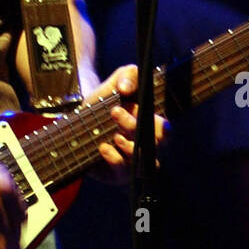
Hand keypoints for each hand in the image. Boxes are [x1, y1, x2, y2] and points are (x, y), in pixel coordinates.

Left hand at [83, 64, 166, 184]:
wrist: (81, 113)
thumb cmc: (109, 96)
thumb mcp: (120, 79)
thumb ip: (128, 76)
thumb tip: (126, 88)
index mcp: (153, 125)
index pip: (167, 131)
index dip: (160, 125)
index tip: (140, 110)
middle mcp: (147, 145)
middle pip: (156, 146)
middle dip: (135, 127)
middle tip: (115, 111)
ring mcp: (133, 160)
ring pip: (144, 163)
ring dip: (129, 147)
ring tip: (114, 134)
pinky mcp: (116, 172)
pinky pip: (122, 172)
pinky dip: (114, 159)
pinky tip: (103, 147)